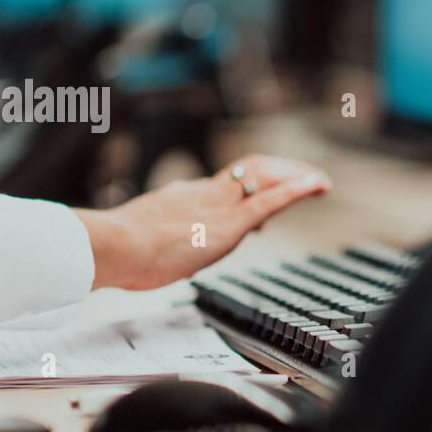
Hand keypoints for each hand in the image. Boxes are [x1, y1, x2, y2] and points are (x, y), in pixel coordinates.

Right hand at [74, 155, 330, 289]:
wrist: (111, 246)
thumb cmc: (114, 253)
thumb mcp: (133, 245)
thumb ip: (145, 245)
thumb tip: (138, 259)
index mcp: (179, 199)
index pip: (220, 188)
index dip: (245, 190)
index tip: (262, 205)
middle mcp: (202, 195)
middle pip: (247, 172)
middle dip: (278, 172)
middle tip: (302, 178)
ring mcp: (217, 206)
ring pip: (264, 178)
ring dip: (295, 176)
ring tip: (319, 182)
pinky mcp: (229, 224)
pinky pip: (271, 200)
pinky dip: (298, 190)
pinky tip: (317, 185)